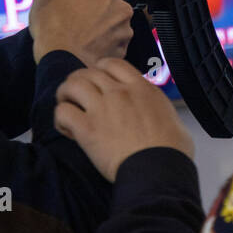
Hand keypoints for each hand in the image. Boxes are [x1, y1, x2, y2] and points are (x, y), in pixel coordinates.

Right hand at [29, 0, 141, 64]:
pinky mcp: (122, 51)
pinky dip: (107, 46)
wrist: (60, 59)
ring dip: (108, 29)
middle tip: (88, 15)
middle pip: (123, 6)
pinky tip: (90, 47)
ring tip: (86, 34)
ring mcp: (124, 32)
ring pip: (121, 27)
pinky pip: (117, 45)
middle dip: (109, 10)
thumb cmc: (54, 26)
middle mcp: (122, 9)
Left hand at [54, 59, 194, 180]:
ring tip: (66, 105)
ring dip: (65, 94)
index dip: (99, 69)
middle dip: (79, 81)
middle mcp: (119, 93)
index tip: (98, 81)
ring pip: (72, 86)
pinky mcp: (87, 129)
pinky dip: (60, 119)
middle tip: (77, 95)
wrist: (159, 169)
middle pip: (88, 73)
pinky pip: (63, 112)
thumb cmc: (172, 149)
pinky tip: (67, 129)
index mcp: (141, 88)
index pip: (112, 64)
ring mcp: (102, 108)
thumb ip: (157, 107)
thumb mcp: (171, 116)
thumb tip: (157, 112)